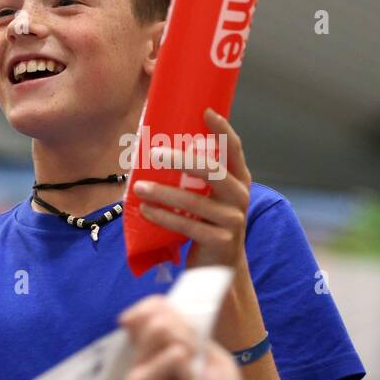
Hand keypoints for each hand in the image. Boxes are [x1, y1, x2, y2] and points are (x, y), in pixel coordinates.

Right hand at [120, 295, 244, 379]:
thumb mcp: (212, 356)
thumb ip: (186, 331)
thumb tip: (151, 315)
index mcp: (162, 347)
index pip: (153, 308)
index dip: (164, 306)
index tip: (179, 324)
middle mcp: (146, 355)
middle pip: (157, 313)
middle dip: (185, 332)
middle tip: (194, 364)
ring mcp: (138, 368)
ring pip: (161, 328)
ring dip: (188, 349)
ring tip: (191, 379)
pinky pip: (171, 354)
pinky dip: (187, 369)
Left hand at [133, 108, 251, 269]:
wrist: (221, 268)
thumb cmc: (208, 223)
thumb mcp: (209, 197)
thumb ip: (196, 177)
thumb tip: (157, 149)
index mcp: (239, 180)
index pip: (234, 149)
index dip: (222, 130)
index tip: (205, 111)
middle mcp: (240, 197)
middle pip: (213, 172)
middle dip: (183, 160)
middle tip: (155, 153)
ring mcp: (233, 220)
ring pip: (195, 202)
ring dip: (163, 193)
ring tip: (139, 187)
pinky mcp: (221, 241)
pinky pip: (188, 227)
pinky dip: (164, 217)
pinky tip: (146, 210)